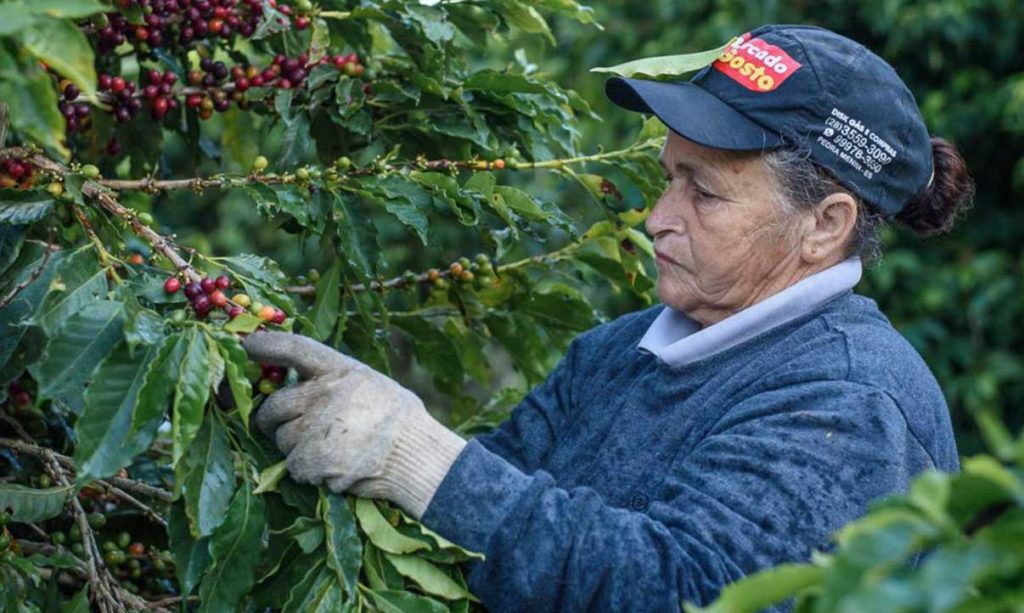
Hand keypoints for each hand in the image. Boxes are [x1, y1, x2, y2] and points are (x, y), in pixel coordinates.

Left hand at [242, 331, 465, 518]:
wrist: (414, 454)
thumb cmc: (399, 420)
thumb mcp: (369, 384)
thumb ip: (335, 383)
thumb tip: (302, 385)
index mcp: (339, 369)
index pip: (293, 348)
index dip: (265, 346)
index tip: (247, 346)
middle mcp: (322, 394)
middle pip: (273, 405)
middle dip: (271, 419)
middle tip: (284, 427)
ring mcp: (314, 427)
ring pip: (281, 439)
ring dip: (295, 448)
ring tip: (328, 449)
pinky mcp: (310, 459)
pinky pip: (292, 466)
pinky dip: (307, 470)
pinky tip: (333, 467)